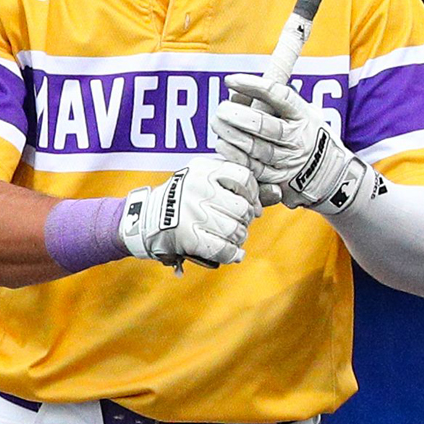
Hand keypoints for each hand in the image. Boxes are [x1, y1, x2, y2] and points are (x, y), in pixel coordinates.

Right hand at [118, 156, 259, 268]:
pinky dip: (232, 254)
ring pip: (234, 230)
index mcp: (204, 169)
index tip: (250, 205)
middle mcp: (197, 187)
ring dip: (239, 238)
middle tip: (239, 224)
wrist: (145, 218)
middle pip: (242, 208)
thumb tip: (277, 192)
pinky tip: (235, 253)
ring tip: (234, 238)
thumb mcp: (208, 183)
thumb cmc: (185, 199)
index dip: (253, 195)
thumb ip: (242, 187)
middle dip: (245, 220)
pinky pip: (222, 248)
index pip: (244, 177)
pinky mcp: (186, 235)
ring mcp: (191, 211)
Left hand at [210, 74, 383, 215]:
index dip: (253, 86)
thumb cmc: (305, 134)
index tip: (230, 80)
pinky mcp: (280, 180)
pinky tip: (223, 147)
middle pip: (266, 127)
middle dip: (239, 116)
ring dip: (233, 136)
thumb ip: (269, 102)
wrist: (331, 174)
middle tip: (221, 109)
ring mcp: (290, 161)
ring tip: (218, 125)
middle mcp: (298, 138)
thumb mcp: (299, 112)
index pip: (279, 96)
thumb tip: (235, 93)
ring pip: (258, 149)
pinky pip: (255, 169)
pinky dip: (236, 157)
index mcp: (303, 115)